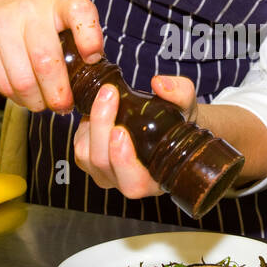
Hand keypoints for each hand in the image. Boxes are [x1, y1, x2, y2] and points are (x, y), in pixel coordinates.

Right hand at [0, 0, 102, 111]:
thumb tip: (95, 79)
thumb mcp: (52, 20)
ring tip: (43, 102)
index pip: (78, 11)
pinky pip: (5, 86)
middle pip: (47, 61)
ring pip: (24, 81)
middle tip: (64, 105)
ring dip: (38, 101)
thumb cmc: (24, 24)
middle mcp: (27, 11)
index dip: (90, 36)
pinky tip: (25, 96)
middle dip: (59, 94)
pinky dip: (19, 99)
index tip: (92, 58)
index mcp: (54, 4)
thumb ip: (74, 42)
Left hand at [73, 74, 196, 197]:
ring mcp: (106, 175)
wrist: (164, 125)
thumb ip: (180, 93)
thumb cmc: (178, 121)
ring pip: (86, 155)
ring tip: (107, 95)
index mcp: (155, 179)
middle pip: (103, 163)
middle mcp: (128, 182)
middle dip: (101, 126)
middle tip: (109, 94)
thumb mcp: (186, 105)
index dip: (123, 160)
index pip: (134, 182)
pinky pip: (79, 146)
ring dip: (93, 122)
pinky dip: (85, 124)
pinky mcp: (89, 162)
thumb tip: (160, 84)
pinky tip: (99, 107)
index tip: (120, 131)